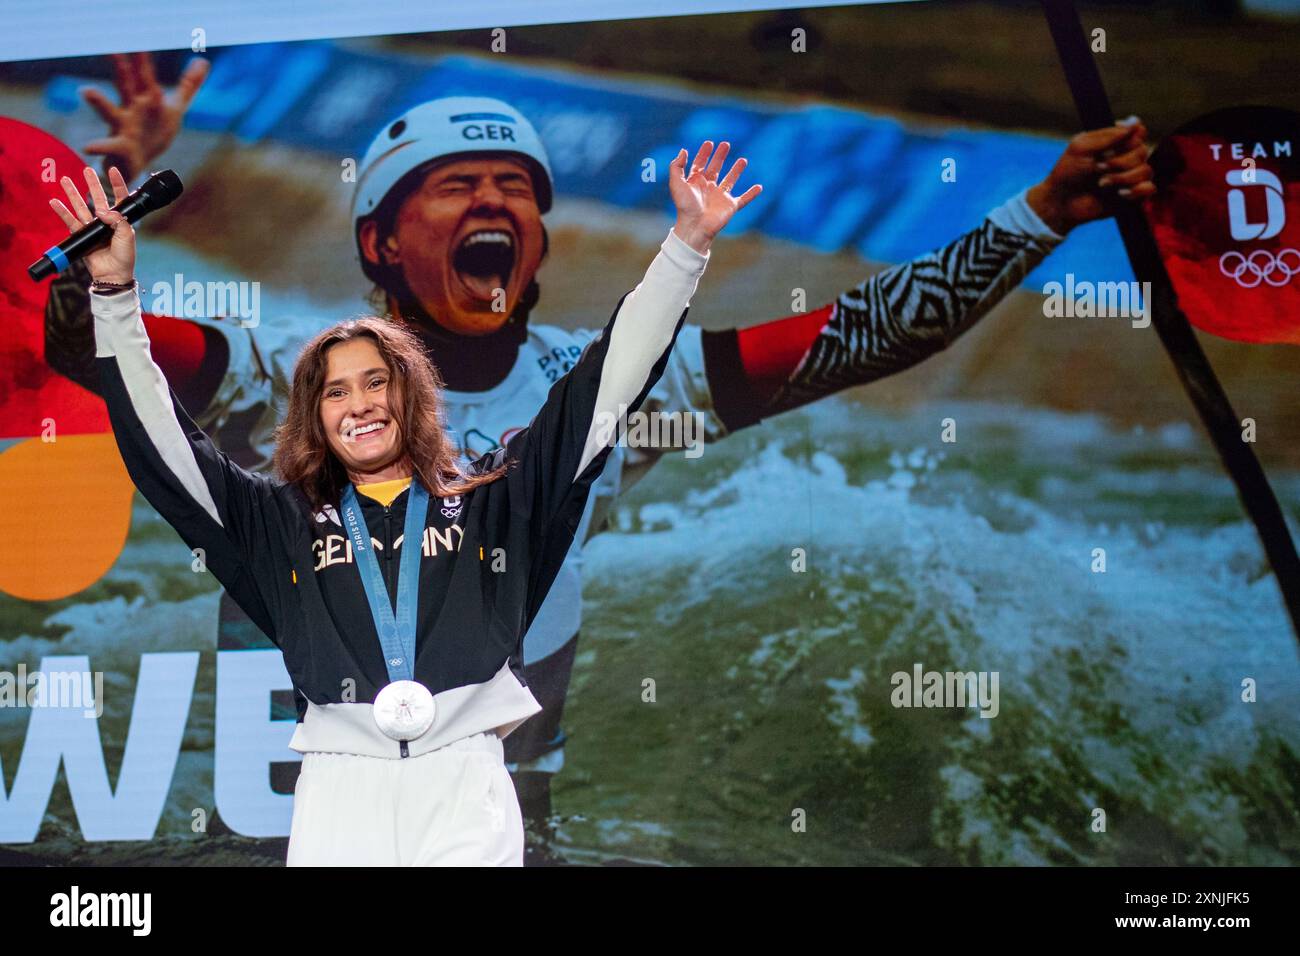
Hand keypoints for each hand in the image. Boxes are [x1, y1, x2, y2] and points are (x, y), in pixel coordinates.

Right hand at [48, 165, 135, 283]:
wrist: (113, 274)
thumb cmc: (124, 256)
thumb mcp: (128, 236)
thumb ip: (119, 221)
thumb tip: (103, 210)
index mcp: (121, 220)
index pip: (120, 198)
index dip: (117, 184)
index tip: (113, 169)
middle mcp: (106, 221)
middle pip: (97, 198)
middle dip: (92, 183)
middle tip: (86, 170)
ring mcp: (92, 228)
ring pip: (81, 207)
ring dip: (72, 194)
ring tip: (64, 180)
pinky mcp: (81, 235)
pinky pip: (70, 221)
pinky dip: (62, 212)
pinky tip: (55, 202)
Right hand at [80, 52, 208, 180]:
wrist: (138, 162)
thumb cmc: (154, 131)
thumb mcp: (175, 107)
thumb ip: (187, 85)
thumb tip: (203, 61)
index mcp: (145, 99)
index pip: (145, 76)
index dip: (144, 61)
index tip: (140, 44)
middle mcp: (131, 108)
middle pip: (126, 86)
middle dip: (122, 70)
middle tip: (113, 51)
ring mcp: (123, 126)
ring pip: (109, 111)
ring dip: (99, 101)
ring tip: (87, 91)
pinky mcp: (120, 146)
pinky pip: (108, 145)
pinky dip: (97, 146)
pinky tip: (87, 147)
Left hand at [669, 140, 761, 253]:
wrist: (695, 226)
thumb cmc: (684, 206)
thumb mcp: (676, 183)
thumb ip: (677, 166)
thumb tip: (683, 150)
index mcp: (695, 182)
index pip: (700, 164)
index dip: (704, 154)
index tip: (709, 143)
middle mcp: (708, 188)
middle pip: (715, 168)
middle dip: (720, 156)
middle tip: (726, 144)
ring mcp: (720, 197)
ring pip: (730, 180)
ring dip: (736, 170)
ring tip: (743, 160)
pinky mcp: (730, 206)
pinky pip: (744, 199)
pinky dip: (752, 194)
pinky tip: (759, 187)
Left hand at [1026, 117, 1154, 235]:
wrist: (1061, 202)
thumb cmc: (1067, 172)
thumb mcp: (1081, 147)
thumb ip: (1108, 135)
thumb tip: (1135, 123)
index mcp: (1115, 141)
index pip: (1138, 131)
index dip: (1131, 137)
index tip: (1110, 146)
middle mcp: (1126, 157)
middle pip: (1143, 150)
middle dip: (1120, 161)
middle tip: (1098, 168)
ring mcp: (1130, 176)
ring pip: (1146, 170)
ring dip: (1123, 177)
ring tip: (1102, 184)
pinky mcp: (1132, 195)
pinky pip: (1149, 189)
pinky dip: (1136, 191)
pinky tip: (1120, 194)